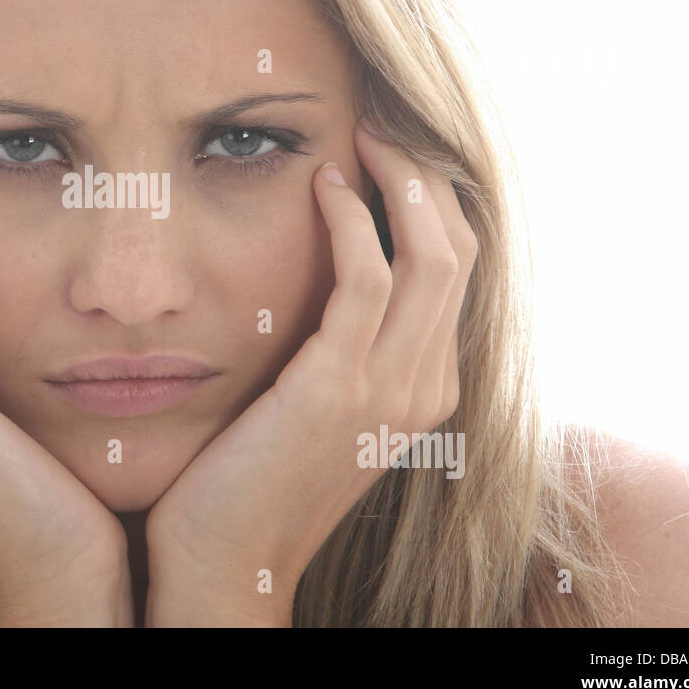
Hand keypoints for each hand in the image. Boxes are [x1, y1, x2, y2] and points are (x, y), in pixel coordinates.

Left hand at [144, 118, 478, 625]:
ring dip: (400, 182)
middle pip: (460, 249)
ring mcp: (389, 391)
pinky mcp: (338, 388)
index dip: (433, 200)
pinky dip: (354, 220)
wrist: (229, 564)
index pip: (456, 269)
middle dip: (426, 176)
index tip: (390, 152)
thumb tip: (327, 278)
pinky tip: (322, 186)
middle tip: (381, 124)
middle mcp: (424, 386)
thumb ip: (339, 349)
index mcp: (425, 387)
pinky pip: (367, 278)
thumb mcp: (317, 407)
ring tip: (361, 137)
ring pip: (432, 255)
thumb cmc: (255, 478)